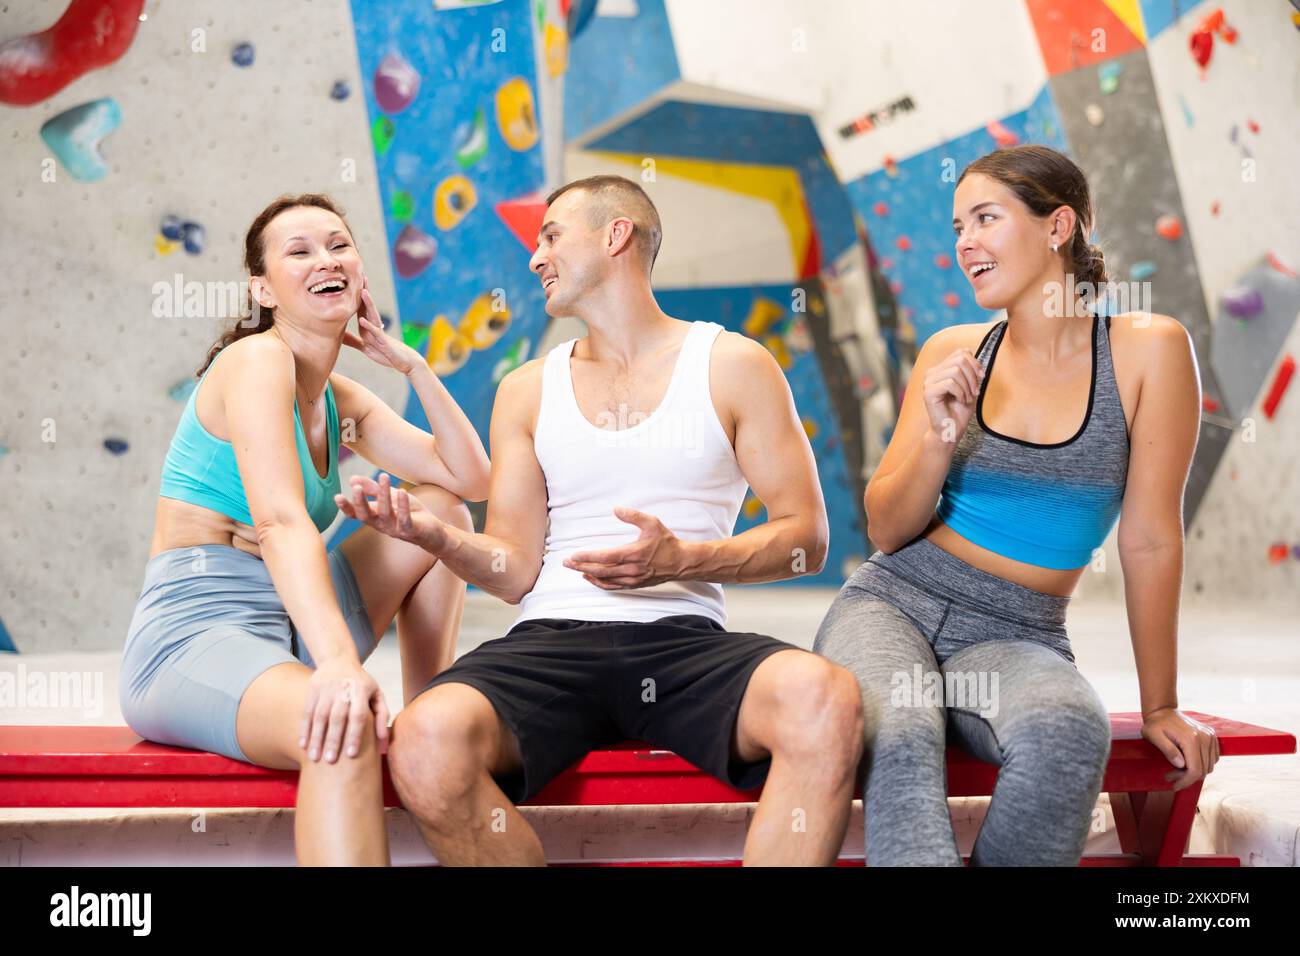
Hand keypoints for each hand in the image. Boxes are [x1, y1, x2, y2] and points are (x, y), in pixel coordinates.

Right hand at [299, 654, 390, 761]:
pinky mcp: (312, 689)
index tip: (351, 754)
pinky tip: (303, 745)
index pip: (357, 715)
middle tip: (330, 761)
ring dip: (316, 738)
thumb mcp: (376, 694)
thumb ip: (382, 717)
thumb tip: (384, 743)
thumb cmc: (361, 683)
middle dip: (333, 740)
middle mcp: (343, 689)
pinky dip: (304, 729)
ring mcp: (326, 689)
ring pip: (319, 716)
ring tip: (314, 758)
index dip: (354, 734)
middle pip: (337, 717)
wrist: (339, 659)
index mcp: (361, 690)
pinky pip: (307, 712)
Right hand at [335, 473, 446, 552]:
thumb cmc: (409, 513)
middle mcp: (382, 525)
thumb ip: (372, 489)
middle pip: (366, 516)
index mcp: (375, 517)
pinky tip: (403, 492)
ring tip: (383, 477)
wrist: (432, 531)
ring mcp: (395, 529)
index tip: (336, 496)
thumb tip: (352, 479)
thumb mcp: (391, 497)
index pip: (356, 514)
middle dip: (360, 502)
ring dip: (384, 495)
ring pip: (385, 513)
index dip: (346, 507)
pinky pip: (405, 519)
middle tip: (356, 488)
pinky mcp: (411, 530)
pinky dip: (403, 506)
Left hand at [342, 276, 420, 374]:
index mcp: (367, 326)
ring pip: (373, 316)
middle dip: (363, 292)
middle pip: (367, 307)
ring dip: (368, 304)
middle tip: (360, 276)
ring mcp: (379, 333)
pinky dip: (369, 327)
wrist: (403, 362)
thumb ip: (353, 341)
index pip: (360, 308)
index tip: (350, 282)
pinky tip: (362, 320)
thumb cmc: (385, 354)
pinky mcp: (383, 343)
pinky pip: (375, 333)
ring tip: (363, 291)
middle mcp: (374, 326)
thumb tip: (339, 336)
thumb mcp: (365, 347)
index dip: (354, 296)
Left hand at [563, 506, 683, 588]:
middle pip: (600, 570)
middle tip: (567, 563)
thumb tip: (616, 509)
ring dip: (589, 575)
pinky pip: (613, 586)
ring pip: (605, 580)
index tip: (574, 555)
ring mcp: (632, 579)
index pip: (604, 556)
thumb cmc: (666, 542)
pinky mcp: (635, 584)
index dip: (587, 556)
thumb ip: (633, 516)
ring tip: (576, 569)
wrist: (681, 562)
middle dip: (581, 566)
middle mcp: (630, 569)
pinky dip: (600, 583)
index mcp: (633, 553)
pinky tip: (592, 578)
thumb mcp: (652, 523)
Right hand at [924, 347, 984, 440]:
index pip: (961, 352)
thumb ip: (968, 369)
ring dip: (967, 386)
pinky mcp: (928, 392)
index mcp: (940, 369)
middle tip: (974, 391)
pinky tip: (960, 401)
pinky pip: (950, 383)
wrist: (952, 429)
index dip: (975, 363)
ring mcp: (928, 382)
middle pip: (960, 359)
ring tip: (967, 398)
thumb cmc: (960, 409)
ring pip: (956, 370)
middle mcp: (932, 373)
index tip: (982, 378)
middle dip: (973, 376)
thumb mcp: (969, 385)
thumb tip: (970, 352)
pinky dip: (961, 392)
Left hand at [1142, 708, 1220, 791]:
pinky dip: (1202, 764)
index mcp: (1191, 739)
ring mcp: (1210, 736)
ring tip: (1177, 768)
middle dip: (1187, 778)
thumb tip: (1180, 764)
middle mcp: (1205, 737)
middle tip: (1170, 775)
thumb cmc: (1156, 725)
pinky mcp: (1212, 736)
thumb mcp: (1154, 736)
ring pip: (1209, 766)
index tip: (1174, 786)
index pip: (1195, 770)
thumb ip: (1167, 750)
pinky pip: (1213, 758)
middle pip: (1203, 770)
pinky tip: (1187, 761)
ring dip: (1195, 771)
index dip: (1185, 782)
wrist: (1163, 711)